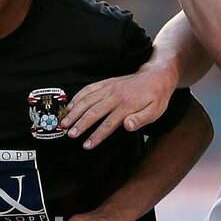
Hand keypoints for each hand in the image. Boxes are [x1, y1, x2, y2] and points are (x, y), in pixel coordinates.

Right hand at [59, 63, 177, 147]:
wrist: (157, 75)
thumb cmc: (156, 97)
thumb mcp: (156, 111)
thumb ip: (141, 119)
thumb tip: (127, 126)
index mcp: (127, 105)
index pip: (108, 124)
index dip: (96, 136)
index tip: (86, 145)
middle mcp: (115, 95)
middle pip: (94, 112)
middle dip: (80, 124)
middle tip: (69, 134)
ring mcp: (109, 88)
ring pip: (87, 100)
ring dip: (75, 111)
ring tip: (64, 122)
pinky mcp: (106, 83)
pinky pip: (89, 89)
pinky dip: (78, 97)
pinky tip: (70, 106)